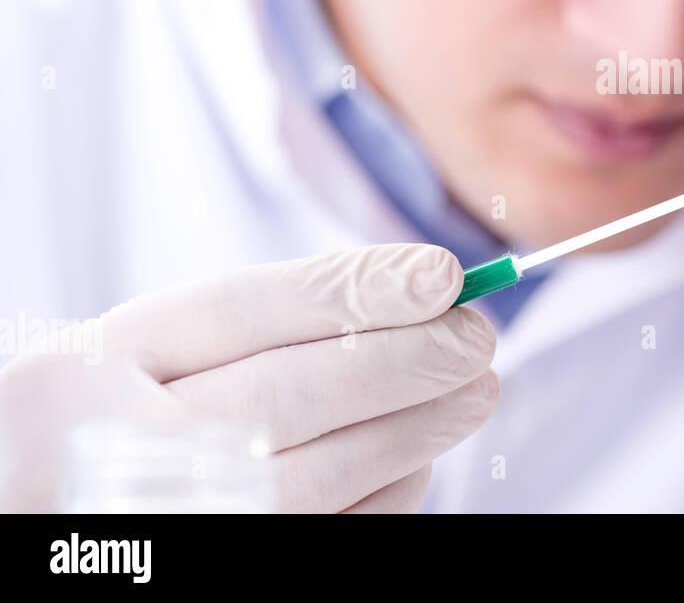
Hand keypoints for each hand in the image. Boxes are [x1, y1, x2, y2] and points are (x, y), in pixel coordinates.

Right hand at [0, 243, 497, 511]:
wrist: (51, 507)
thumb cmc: (124, 417)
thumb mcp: (157, 351)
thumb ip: (272, 318)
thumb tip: (426, 287)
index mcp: (82, 372)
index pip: (235, 312)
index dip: (352, 290)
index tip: (442, 274)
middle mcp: (109, 453)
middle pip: (281, 397)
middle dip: (399, 360)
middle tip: (477, 337)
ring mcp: (162, 522)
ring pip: (311, 477)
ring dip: (412, 430)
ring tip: (474, 388)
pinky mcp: (221, 564)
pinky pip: (326, 534)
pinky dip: (386, 493)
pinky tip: (418, 456)